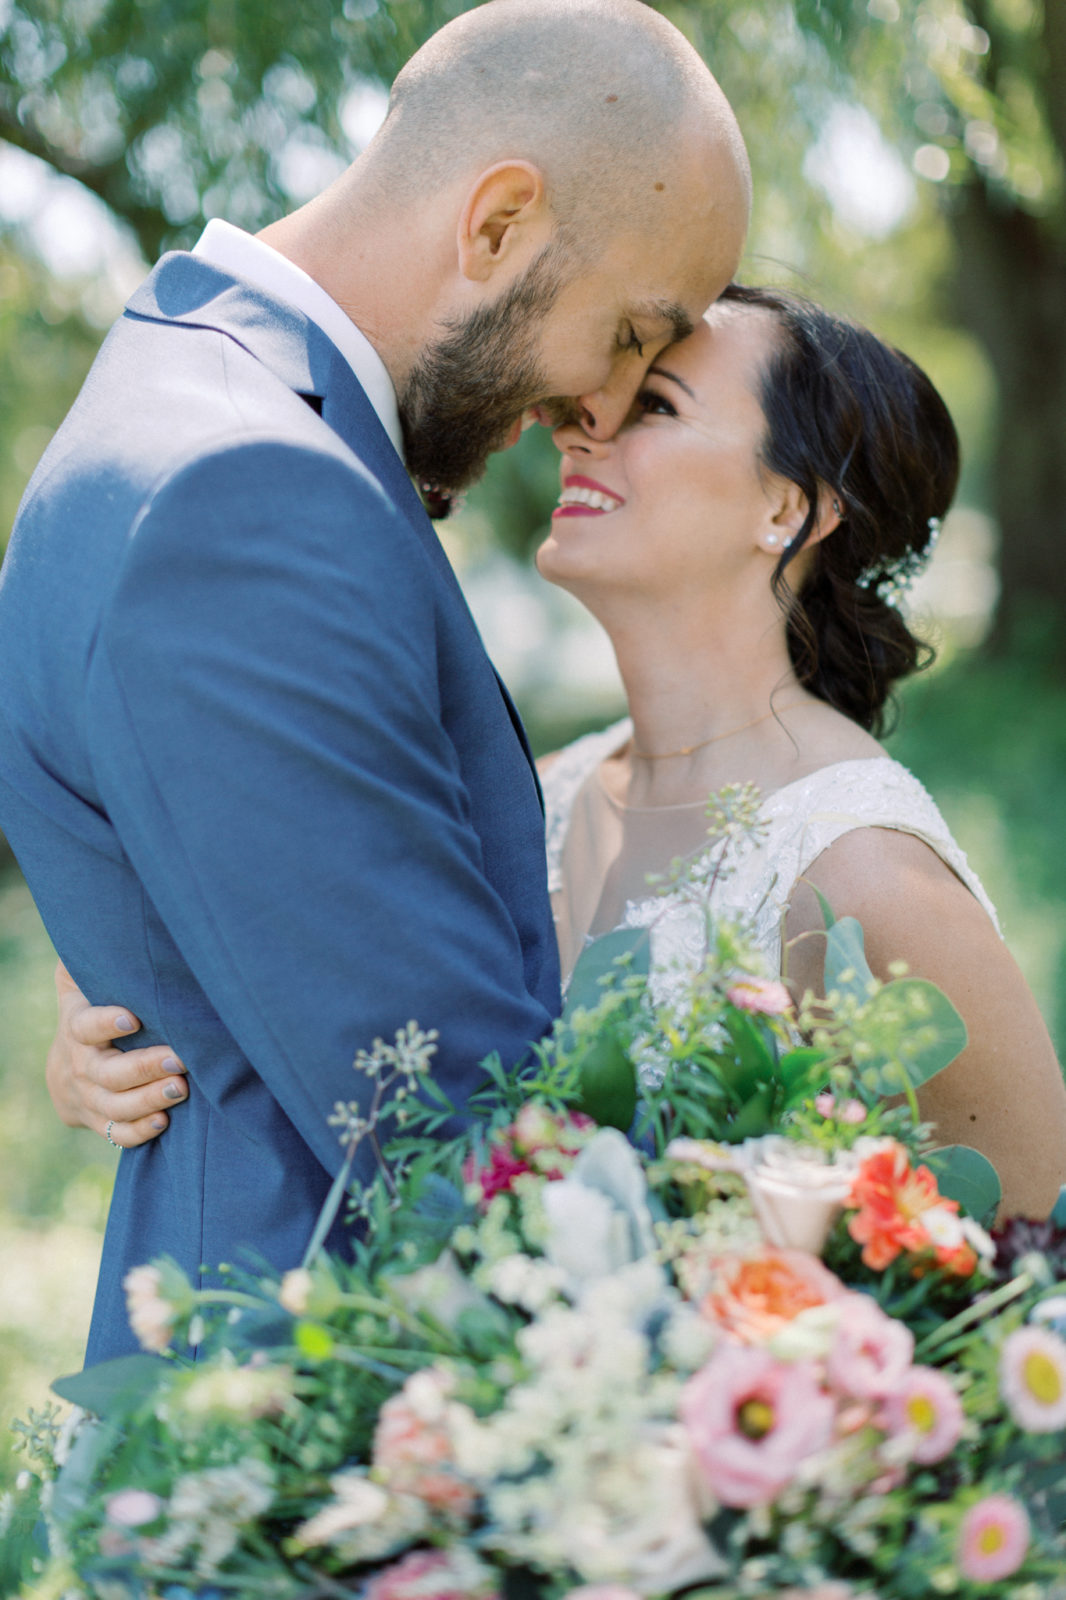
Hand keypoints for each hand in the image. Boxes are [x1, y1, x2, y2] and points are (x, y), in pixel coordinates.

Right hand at [46, 961, 188, 1147]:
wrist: (68, 1064)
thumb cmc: (96, 1005)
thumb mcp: (88, 976)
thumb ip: (97, 953)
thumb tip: (111, 912)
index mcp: (76, 1024)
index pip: (83, 1025)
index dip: (104, 1023)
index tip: (133, 1018)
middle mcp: (79, 1064)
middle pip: (105, 1072)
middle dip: (142, 1067)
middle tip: (179, 1059)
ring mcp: (87, 1097)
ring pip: (113, 1106)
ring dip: (146, 1100)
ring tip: (181, 1089)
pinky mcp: (98, 1122)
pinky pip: (115, 1135)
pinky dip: (138, 1132)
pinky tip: (164, 1121)